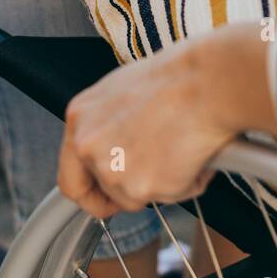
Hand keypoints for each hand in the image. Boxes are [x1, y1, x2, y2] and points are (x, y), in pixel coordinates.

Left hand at [57, 23, 276, 218]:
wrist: (206, 83)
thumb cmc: (177, 79)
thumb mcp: (125, 94)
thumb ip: (111, 126)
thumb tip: (123, 146)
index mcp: (79, 117)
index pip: (69, 175)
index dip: (91, 192)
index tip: (105, 197)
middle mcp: (88, 145)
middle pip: (100, 194)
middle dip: (125, 197)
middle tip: (151, 186)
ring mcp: (111, 168)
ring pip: (136, 197)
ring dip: (162, 184)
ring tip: (183, 149)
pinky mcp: (139, 186)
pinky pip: (166, 198)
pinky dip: (185, 185)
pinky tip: (194, 155)